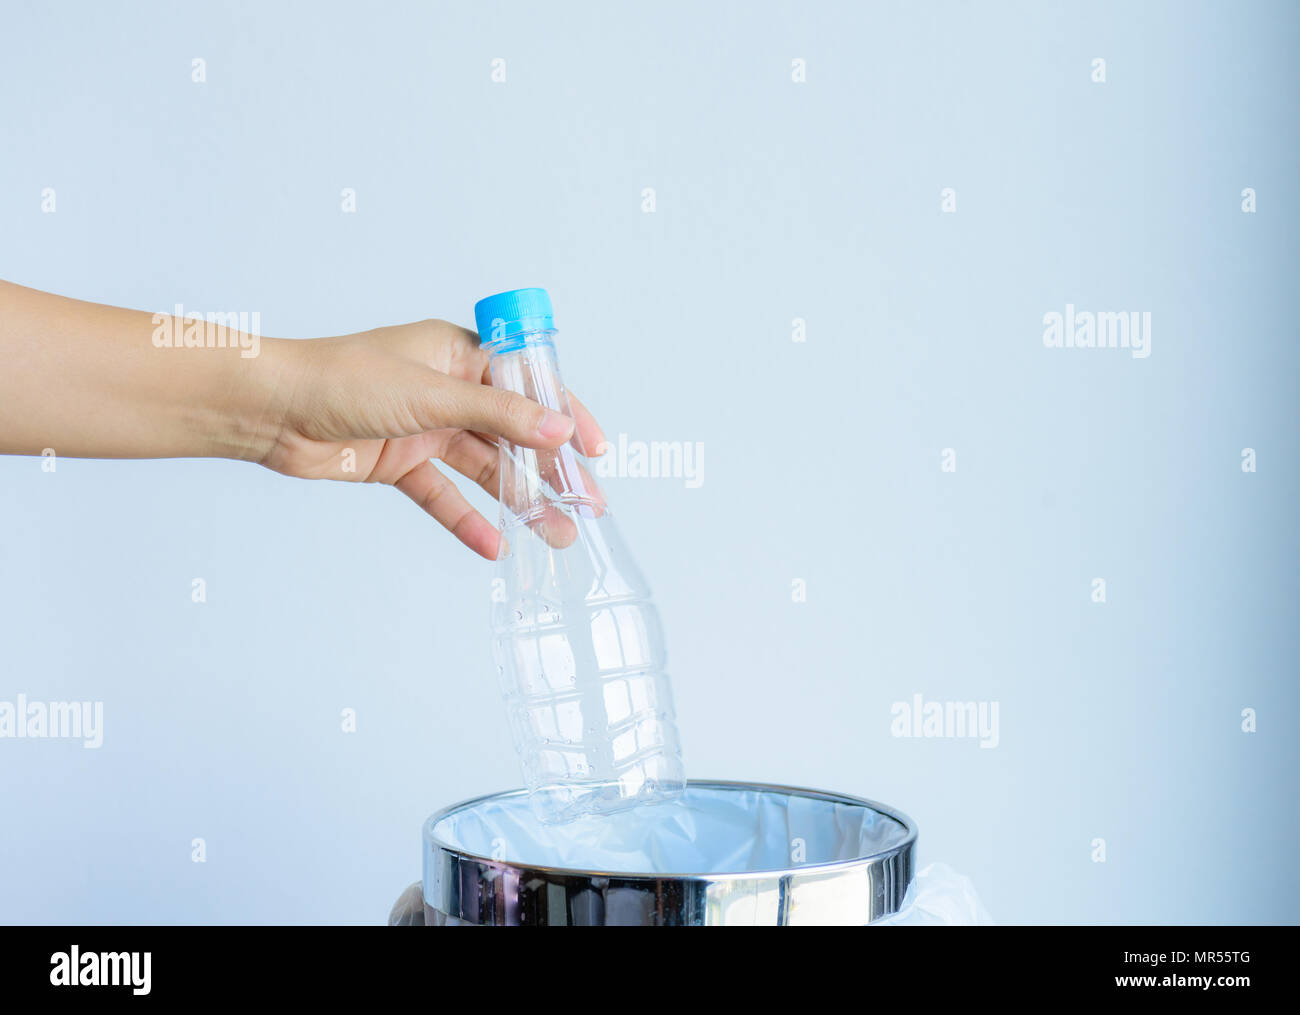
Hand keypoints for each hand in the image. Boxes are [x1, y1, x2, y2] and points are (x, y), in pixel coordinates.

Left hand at [260, 319, 605, 558]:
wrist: (271, 410)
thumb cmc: (344, 379)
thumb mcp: (433, 395)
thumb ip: (499, 416)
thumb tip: (559, 430)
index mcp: (460, 355)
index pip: (529, 386)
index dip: (566, 417)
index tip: (595, 450)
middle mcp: (448, 390)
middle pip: (512, 434)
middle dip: (550, 470)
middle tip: (586, 504)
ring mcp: (425, 429)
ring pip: (484, 469)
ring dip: (520, 501)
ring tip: (556, 534)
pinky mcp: (400, 464)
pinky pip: (444, 496)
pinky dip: (467, 520)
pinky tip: (494, 545)